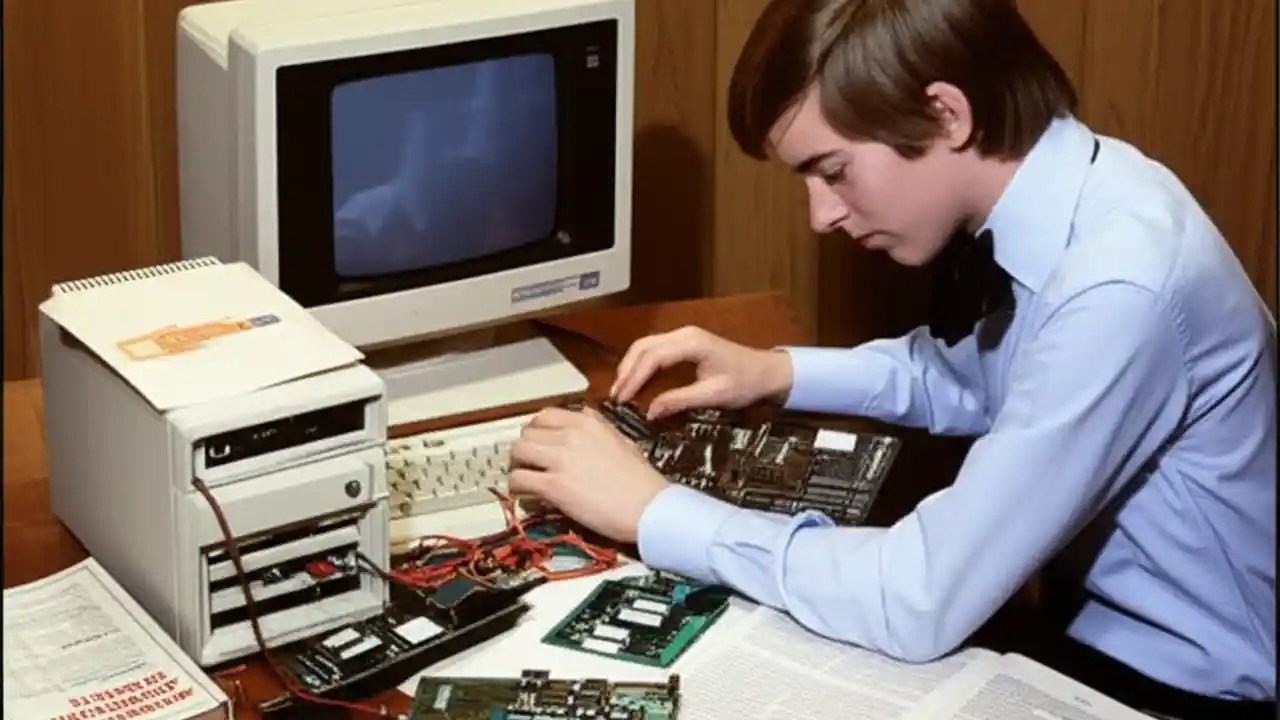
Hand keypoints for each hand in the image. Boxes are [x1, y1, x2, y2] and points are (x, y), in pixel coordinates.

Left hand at [507, 407, 669, 543]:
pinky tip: (523, 494)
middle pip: (527, 433)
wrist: (649, 508)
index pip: (545, 416)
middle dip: (525, 449)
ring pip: (518, 452)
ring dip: (517, 465)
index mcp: (588, 421)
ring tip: (523, 477)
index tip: (537, 442)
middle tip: (527, 462)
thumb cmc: (641, 481)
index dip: (536, 431)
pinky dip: (516, 487)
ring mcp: (561, 458)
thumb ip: (597, 428)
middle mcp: (571, 434)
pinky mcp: (554, 485)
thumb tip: (583, 424)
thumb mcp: (622, 440)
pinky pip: (519, 480)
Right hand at [610, 325, 793, 419]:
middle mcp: (684, 334)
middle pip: (643, 347)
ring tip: (621, 391)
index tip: (621, 399)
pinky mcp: (685, 343)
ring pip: (646, 346)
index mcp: (691, 343)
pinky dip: (641, 364)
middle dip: (626, 371)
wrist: (768, 371)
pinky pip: (655, 350)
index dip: (634, 378)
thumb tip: (650, 412)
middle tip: (615, 397)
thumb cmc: (746, 383)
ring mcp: (684, 336)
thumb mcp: (713, 396)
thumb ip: (679, 401)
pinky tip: (635, 381)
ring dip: (631, 367)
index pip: (652, 357)